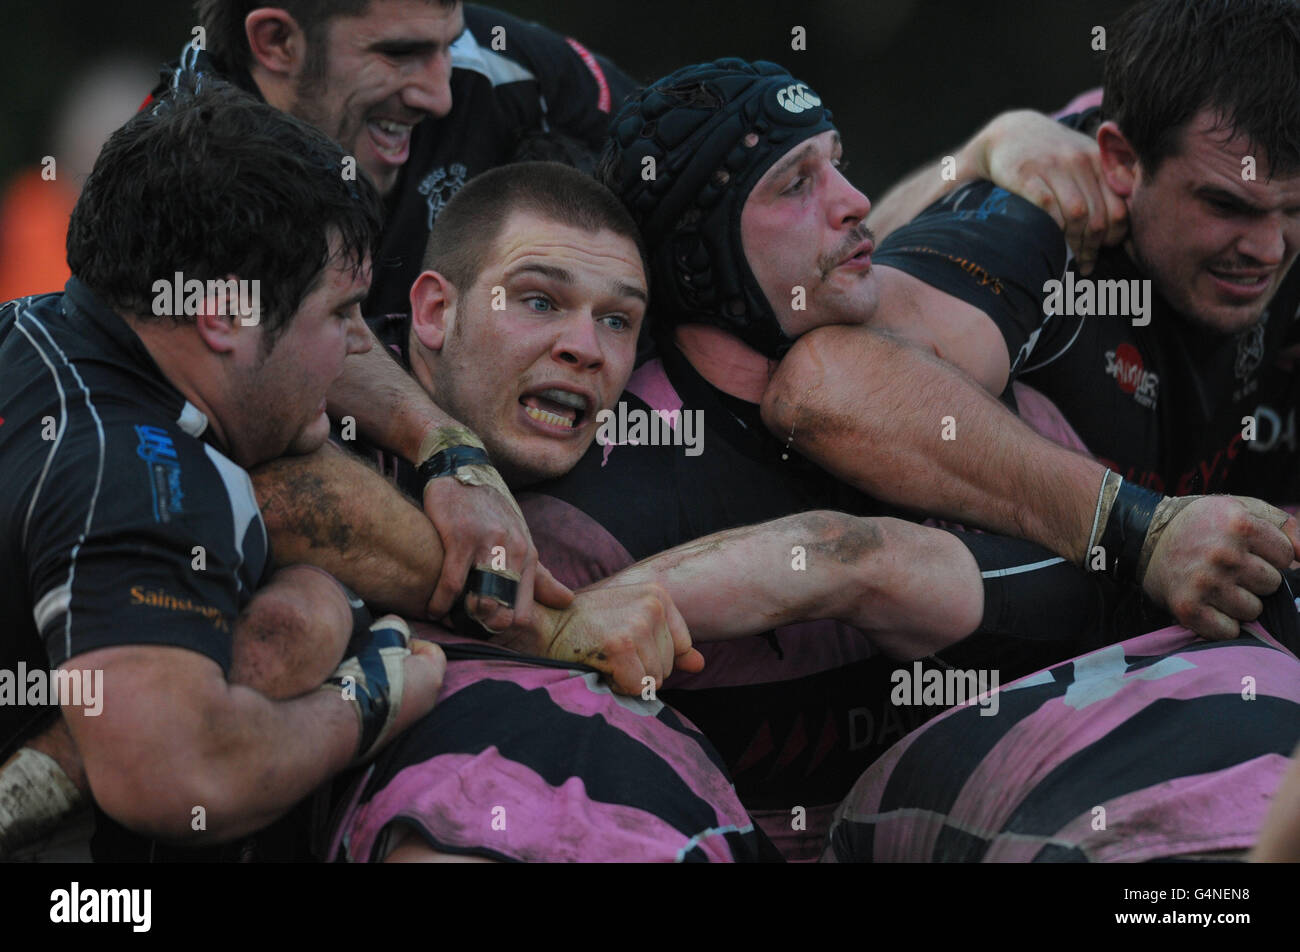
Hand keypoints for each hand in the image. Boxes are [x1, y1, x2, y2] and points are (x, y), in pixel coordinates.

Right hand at [321, 616, 445, 763]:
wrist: (340, 722)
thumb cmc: (365, 676)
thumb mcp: (384, 635)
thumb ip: (396, 626)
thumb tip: (395, 632)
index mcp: (432, 678)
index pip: (430, 650)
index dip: (408, 641)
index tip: (388, 643)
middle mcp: (426, 703)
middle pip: (414, 671)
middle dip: (394, 661)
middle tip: (372, 657)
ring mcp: (408, 721)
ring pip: (399, 690)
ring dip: (382, 680)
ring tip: (359, 675)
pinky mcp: (388, 733)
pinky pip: (385, 707)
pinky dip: (373, 699)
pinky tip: (355, 694)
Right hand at [422, 474, 573, 631]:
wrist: (462, 469)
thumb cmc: (491, 511)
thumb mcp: (520, 540)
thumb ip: (541, 576)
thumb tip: (567, 602)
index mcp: (529, 556)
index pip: (524, 612)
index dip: (504, 628)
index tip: (485, 628)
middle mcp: (513, 551)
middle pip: (503, 612)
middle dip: (481, 626)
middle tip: (464, 624)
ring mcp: (488, 544)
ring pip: (480, 601)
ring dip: (461, 616)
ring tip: (449, 616)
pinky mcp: (461, 538)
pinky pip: (452, 583)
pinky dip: (440, 602)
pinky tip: (433, 606)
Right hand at [537, 583, 704, 695]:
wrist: (543, 624)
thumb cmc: (587, 627)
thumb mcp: (632, 624)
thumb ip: (670, 644)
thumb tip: (700, 665)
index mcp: (658, 594)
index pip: (682, 648)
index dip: (652, 657)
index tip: (623, 644)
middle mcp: (652, 604)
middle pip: (670, 666)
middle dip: (641, 669)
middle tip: (609, 651)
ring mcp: (637, 623)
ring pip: (654, 680)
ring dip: (628, 678)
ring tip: (604, 657)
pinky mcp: (620, 645)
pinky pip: (636, 687)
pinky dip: (617, 685)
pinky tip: (599, 665)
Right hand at [965, 109, 1126, 274]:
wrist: (1008, 132)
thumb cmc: (1050, 155)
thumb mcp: (1084, 157)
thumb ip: (1107, 181)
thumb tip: (1123, 223)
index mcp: (1099, 160)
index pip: (1120, 209)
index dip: (1115, 238)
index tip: (1104, 250)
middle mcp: (1079, 161)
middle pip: (1098, 217)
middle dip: (1093, 248)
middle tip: (1086, 263)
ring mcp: (1052, 167)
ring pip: (1077, 215)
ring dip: (1074, 244)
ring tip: (1070, 258)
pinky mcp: (1026, 175)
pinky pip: (1048, 208)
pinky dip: (1052, 229)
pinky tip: (1050, 241)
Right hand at [1140, 495, 1299, 639]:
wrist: (1145, 537)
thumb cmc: (1203, 524)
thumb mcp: (1244, 509)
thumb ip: (1285, 527)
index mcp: (1240, 525)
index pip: (1286, 557)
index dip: (1269, 556)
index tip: (1247, 551)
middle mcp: (1223, 554)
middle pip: (1271, 585)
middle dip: (1255, 579)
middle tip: (1229, 569)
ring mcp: (1204, 583)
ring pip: (1253, 610)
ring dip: (1240, 602)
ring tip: (1218, 586)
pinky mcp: (1188, 608)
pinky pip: (1228, 631)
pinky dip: (1222, 623)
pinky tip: (1209, 605)